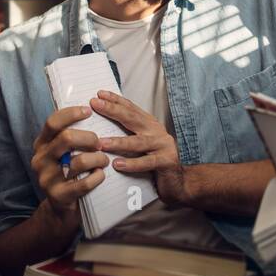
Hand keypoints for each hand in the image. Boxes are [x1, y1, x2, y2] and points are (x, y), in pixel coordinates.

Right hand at [29, 105, 108, 228]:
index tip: (89, 110)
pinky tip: (101, 175)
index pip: (52, 122)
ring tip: (104, 160)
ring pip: (79, 161)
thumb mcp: (62, 153)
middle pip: (66, 138)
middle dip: (89, 138)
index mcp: (41, 144)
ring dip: (98, 159)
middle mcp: (40, 159)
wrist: (60, 208)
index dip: (71, 114)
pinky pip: (85, 183)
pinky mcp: (58, 196)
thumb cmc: (67, 173)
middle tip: (100, 143)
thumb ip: (68, 136)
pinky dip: (98, 177)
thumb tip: (90, 109)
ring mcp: (47, 179)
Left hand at [91, 90, 188, 206]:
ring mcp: (162, 145)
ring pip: (138, 142)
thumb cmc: (156, 161)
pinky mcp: (166, 161)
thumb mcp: (142, 144)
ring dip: (118, 142)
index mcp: (149, 125)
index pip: (131, 108)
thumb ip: (127, 134)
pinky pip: (147, 162)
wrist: (179, 180)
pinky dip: (132, 163)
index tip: (99, 94)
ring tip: (102, 143)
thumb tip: (100, 129)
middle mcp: (156, 131)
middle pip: (132, 118)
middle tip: (96, 104)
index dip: (115, 100)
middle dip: (113, 110)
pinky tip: (118, 164)